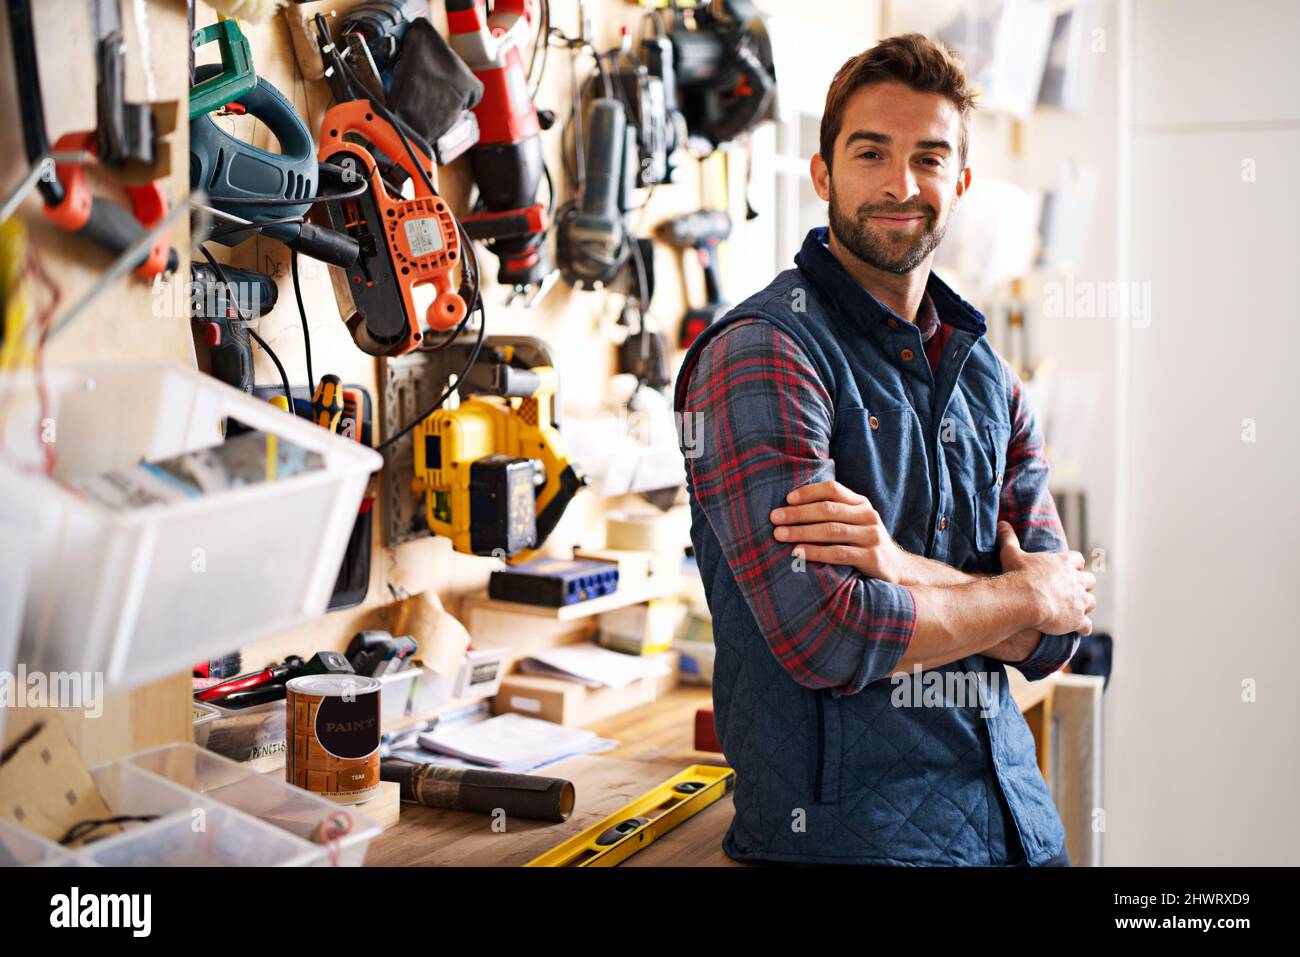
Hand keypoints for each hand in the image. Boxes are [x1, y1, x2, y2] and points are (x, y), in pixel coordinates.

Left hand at [770, 480, 917, 583]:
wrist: (898, 570)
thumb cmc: (864, 544)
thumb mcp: (855, 523)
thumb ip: (834, 513)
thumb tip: (790, 508)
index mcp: (861, 503)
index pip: (833, 489)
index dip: (809, 492)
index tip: (787, 499)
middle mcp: (868, 516)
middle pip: (828, 509)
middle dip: (798, 513)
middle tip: (774, 517)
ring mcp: (871, 536)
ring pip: (831, 530)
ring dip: (802, 532)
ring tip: (779, 534)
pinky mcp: (871, 558)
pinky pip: (838, 553)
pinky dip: (815, 552)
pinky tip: (797, 553)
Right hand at [996, 521, 1095, 635]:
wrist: (1025, 601)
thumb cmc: (1018, 576)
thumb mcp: (1011, 554)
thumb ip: (1008, 539)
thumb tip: (1002, 523)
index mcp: (1063, 563)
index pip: (1078, 559)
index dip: (1075, 565)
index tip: (1070, 568)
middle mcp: (1076, 580)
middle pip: (1090, 580)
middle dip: (1084, 585)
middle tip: (1074, 591)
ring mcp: (1079, 600)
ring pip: (1092, 602)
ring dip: (1085, 606)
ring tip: (1077, 610)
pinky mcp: (1077, 619)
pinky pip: (1087, 625)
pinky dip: (1083, 627)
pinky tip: (1079, 630)